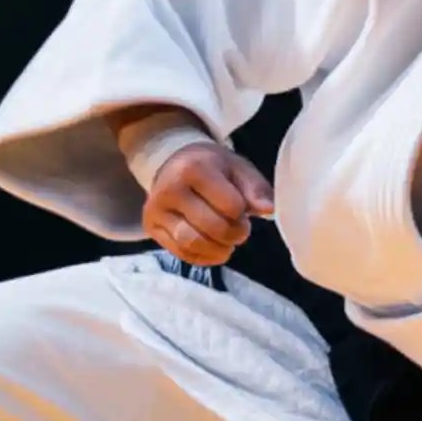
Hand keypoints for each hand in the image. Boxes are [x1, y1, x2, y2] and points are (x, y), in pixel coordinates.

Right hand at [142, 142, 273, 264]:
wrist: (173, 163)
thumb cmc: (212, 167)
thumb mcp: (237, 168)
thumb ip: (255, 188)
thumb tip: (270, 210)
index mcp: (194, 168)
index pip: (229, 205)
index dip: (242, 214)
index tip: (244, 212)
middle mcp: (169, 189)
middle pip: (210, 227)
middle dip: (233, 234)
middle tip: (240, 231)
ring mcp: (156, 211)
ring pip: (192, 243)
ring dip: (218, 249)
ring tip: (227, 243)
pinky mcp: (151, 228)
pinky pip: (181, 253)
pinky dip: (204, 257)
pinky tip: (215, 249)